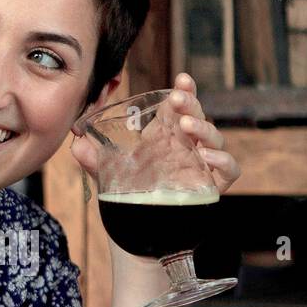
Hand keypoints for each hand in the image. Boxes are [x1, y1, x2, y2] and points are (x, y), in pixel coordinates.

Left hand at [70, 72, 240, 192]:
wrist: (139, 227)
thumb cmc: (129, 193)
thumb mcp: (107, 173)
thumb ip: (92, 158)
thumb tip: (76, 142)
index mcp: (166, 134)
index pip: (179, 106)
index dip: (185, 91)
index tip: (181, 79)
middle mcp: (186, 145)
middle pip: (198, 116)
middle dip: (192, 103)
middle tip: (177, 100)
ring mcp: (201, 164)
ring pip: (215, 139)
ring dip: (205, 128)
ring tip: (187, 127)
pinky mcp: (212, 186)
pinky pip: (229, 170)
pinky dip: (224, 161)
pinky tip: (207, 157)